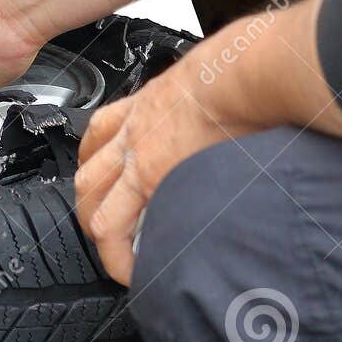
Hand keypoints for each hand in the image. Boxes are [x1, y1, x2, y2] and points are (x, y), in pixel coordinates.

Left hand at [75, 62, 259, 285]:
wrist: (249, 71)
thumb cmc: (252, 67)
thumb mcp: (223, 75)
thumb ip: (221, 95)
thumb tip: (253, 100)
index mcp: (155, 102)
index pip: (107, 128)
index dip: (98, 155)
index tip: (106, 175)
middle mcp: (136, 127)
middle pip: (89, 167)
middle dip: (89, 199)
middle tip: (102, 223)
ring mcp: (136, 154)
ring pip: (91, 197)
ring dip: (96, 227)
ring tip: (115, 255)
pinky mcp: (149, 179)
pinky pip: (114, 226)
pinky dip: (115, 254)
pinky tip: (129, 273)